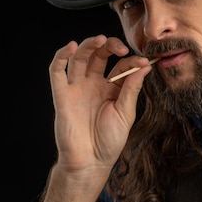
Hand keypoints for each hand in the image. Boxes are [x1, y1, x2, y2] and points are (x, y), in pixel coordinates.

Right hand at [49, 35, 151, 174]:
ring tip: (100, 39)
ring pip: (79, 58)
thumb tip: (145, 66)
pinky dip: (61, 56)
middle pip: (99, 55)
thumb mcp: (126, 113)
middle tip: (121, 48)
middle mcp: (93, 85)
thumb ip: (132, 89)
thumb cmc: (109, 141)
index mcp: (111, 89)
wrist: (90, 162)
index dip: (132, 62)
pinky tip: (71, 47)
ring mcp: (77, 88)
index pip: (121, 66)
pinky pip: (57, 71)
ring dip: (88, 45)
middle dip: (109, 46)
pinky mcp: (62, 94)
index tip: (144, 62)